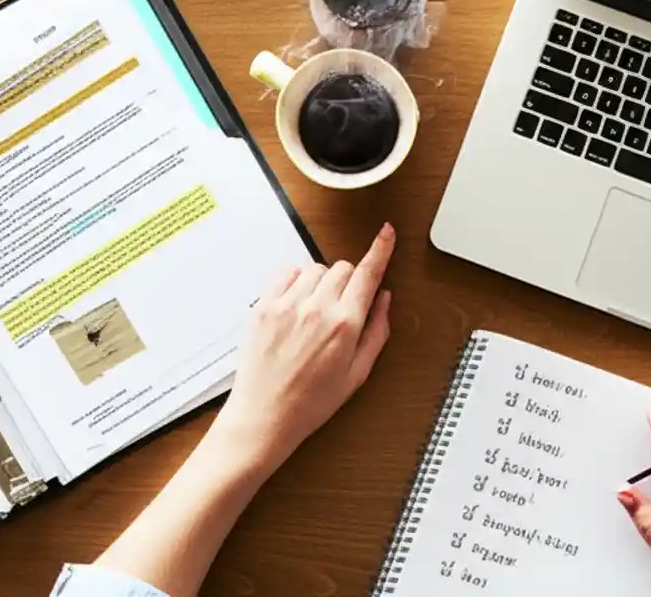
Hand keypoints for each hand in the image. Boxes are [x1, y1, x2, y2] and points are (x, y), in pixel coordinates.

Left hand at [213, 223, 395, 469]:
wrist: (265, 416)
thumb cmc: (312, 402)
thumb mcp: (358, 374)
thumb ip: (376, 331)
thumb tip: (385, 299)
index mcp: (345, 325)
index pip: (368, 274)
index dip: (381, 250)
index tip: (386, 233)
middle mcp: (317, 309)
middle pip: (343, 268)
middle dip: (349, 282)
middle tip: (341, 309)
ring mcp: (287, 305)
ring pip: (316, 268)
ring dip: (322, 282)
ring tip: (315, 313)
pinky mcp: (264, 306)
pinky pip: (286, 273)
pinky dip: (296, 281)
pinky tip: (296, 304)